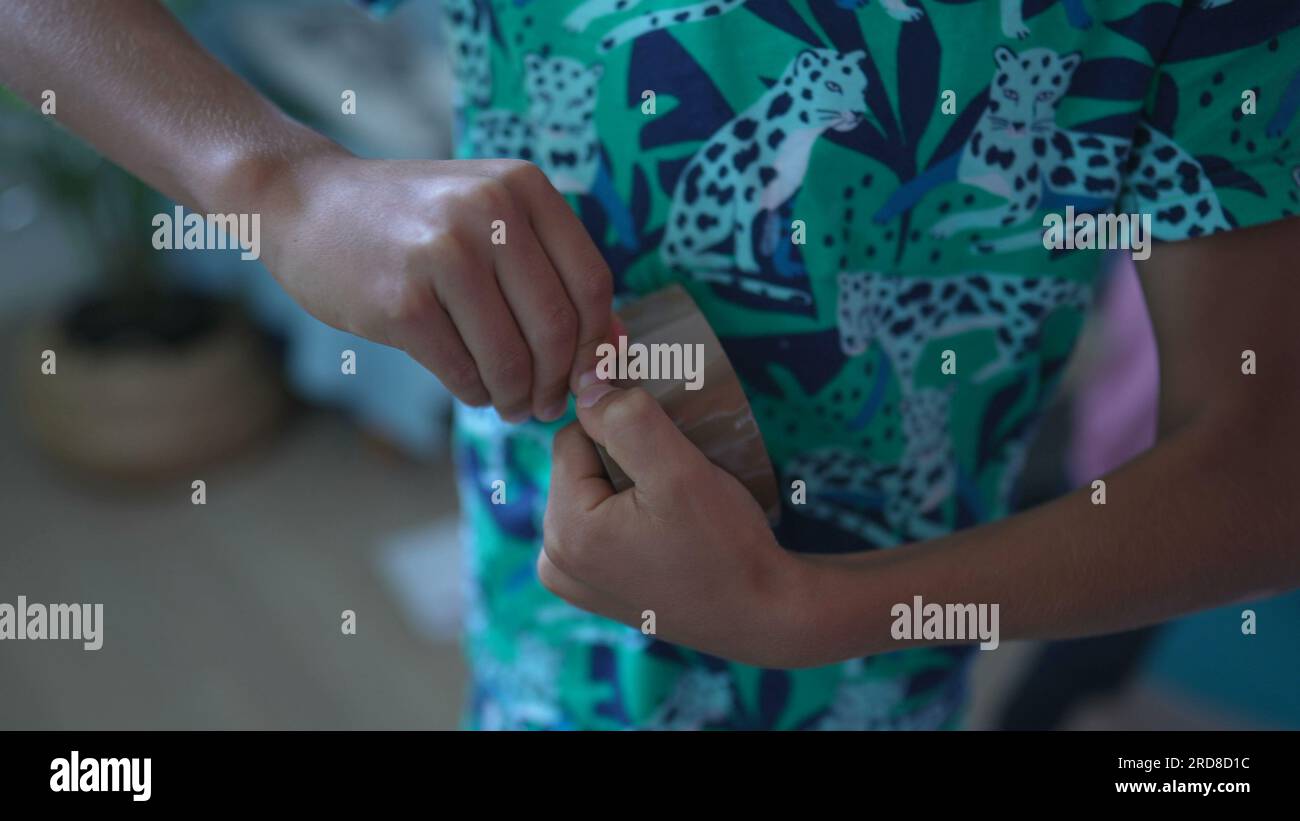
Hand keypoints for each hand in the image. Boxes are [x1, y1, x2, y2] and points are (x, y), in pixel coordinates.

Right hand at [258, 150, 613, 421]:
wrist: (306, 204)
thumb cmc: (412, 222)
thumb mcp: (489, 216)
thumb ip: (551, 268)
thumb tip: (615, 346)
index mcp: (524, 188)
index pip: (592, 284)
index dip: (597, 345)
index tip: (589, 378)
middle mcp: (491, 212)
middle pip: (557, 328)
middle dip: (558, 383)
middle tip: (547, 406)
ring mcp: (444, 255)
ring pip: (512, 358)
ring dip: (517, 398)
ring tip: (512, 406)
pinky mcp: (403, 302)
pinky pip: (463, 372)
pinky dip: (476, 393)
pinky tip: (472, 389)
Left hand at [539, 378, 811, 667]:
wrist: (763, 614)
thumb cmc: (726, 545)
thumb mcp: (680, 470)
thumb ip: (626, 419)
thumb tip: (583, 381)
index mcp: (564, 532)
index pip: (573, 437)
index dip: (623, 431)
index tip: (669, 453)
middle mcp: (554, 562)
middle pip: (579, 467)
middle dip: (624, 460)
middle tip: (676, 484)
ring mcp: (571, 581)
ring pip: (591, 493)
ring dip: (628, 485)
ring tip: (676, 509)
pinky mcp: (593, 590)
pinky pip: (600, 526)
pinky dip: (629, 515)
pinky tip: (666, 529)